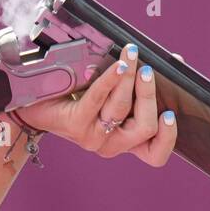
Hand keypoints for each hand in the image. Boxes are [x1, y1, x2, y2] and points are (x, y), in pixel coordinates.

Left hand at [14, 43, 176, 166]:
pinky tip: (117, 64)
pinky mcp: (76, 125)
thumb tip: (174, 61)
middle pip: (144, 127)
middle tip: (147, 69)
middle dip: (149, 95)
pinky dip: (111, 79)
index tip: (170, 113)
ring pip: (122, 109)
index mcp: (125, 141)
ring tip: (131, 55)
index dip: (168, 138)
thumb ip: (139, 84)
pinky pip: (99, 98)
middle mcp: (111, 145)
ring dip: (129, 78)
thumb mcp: (114, 92)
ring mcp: (92, 138)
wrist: (34, 100)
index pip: (155, 155)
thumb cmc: (79, 92)